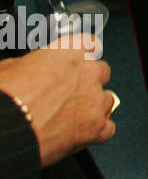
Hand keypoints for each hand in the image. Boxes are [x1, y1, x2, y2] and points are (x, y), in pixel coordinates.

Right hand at [0, 40, 114, 165]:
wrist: (4, 127)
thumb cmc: (4, 98)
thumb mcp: (8, 68)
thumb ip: (29, 64)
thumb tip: (27, 69)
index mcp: (69, 52)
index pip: (89, 44)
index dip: (83, 54)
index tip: (78, 62)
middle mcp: (88, 72)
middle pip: (101, 72)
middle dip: (88, 82)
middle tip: (68, 93)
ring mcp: (95, 100)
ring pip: (107, 100)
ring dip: (93, 107)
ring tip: (70, 116)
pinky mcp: (96, 127)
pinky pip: (107, 128)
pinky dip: (96, 132)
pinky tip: (81, 134)